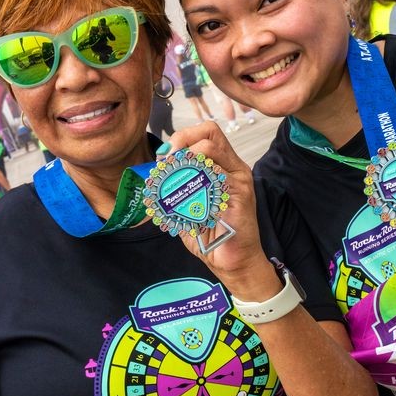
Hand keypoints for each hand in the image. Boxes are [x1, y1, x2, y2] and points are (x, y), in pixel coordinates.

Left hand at [158, 122, 280, 300]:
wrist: (233, 263)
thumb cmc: (211, 237)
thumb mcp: (188, 207)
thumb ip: (176, 190)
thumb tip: (154, 178)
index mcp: (224, 167)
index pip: (206, 133)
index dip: (182, 137)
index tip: (163, 156)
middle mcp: (234, 168)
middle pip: (210, 132)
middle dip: (181, 140)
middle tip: (165, 160)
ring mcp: (239, 179)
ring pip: (210, 149)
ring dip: (183, 160)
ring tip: (170, 177)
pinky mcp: (241, 195)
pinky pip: (214, 176)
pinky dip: (193, 182)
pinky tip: (184, 197)